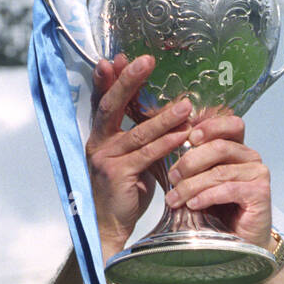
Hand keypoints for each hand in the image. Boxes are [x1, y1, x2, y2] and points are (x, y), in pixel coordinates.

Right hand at [87, 54, 192, 254]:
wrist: (111, 228)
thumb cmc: (125, 192)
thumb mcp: (131, 158)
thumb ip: (139, 136)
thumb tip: (167, 113)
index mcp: (99, 137)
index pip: (102, 101)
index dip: (109, 79)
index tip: (119, 56)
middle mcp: (97, 144)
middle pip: (111, 106)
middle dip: (128, 81)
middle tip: (146, 60)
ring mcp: (104, 159)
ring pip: (137, 132)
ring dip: (163, 116)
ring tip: (186, 104)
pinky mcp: (117, 175)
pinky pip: (146, 155)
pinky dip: (167, 143)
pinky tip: (184, 134)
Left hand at [163, 113, 271, 249]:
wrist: (240, 243)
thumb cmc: (220, 212)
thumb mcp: (202, 183)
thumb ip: (194, 165)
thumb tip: (168, 149)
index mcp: (238, 149)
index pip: (230, 125)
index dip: (208, 126)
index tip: (187, 137)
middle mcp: (251, 158)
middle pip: (219, 147)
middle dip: (190, 162)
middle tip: (172, 178)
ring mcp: (258, 174)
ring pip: (219, 172)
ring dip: (192, 185)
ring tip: (175, 198)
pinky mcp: (260, 193)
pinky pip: (228, 189)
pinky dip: (206, 197)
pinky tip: (193, 205)